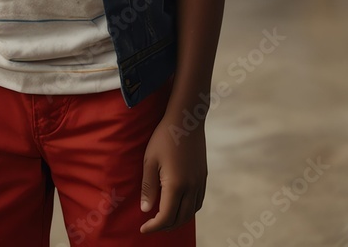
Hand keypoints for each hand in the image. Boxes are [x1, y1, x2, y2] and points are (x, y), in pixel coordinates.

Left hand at [139, 115, 206, 232]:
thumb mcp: (150, 160)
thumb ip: (148, 187)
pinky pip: (198, 202)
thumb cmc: (164, 137)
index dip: (154, 226)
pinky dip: (188, 210)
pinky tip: (179, 206)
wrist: (186, 119)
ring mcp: (200, 182)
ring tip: (164, 219)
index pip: (166, 216)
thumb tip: (146, 210)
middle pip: (180, 218)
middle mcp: (191, 187)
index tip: (143, 228)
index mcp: (176, 185)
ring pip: (191, 212)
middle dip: (165, 226)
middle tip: (151, 225)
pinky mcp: (204, 177)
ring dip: (178, 220)